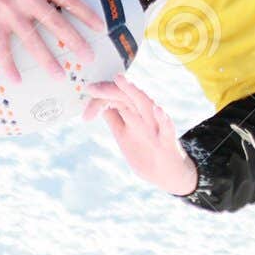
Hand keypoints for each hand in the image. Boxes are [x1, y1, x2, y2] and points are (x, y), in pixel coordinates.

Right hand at [0, 0, 101, 81]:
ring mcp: (7, 10)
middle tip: (88, 57)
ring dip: (46, 58)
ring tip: (60, 74)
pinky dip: (7, 64)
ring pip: (30, 38)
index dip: (86, 14)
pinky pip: (1, 47)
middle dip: (73, 41)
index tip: (100, 28)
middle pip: (54, 22)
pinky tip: (16, 79)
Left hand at [82, 75, 198, 195]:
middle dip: (109, 89)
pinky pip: (167, 128)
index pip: (116, 96)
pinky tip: (158, 110)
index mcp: (134, 112)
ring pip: (146, 104)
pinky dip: (163, 119)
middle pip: (128, 96)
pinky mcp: (168, 142)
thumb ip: (113, 118)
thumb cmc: (145, 150)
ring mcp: (157, 127)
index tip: (86, 93)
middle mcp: (145, 115)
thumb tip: (97, 103)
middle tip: (92, 87)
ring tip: (120, 80)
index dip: (100, 95)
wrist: (167, 174)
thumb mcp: (123, 134)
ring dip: (133, 91)